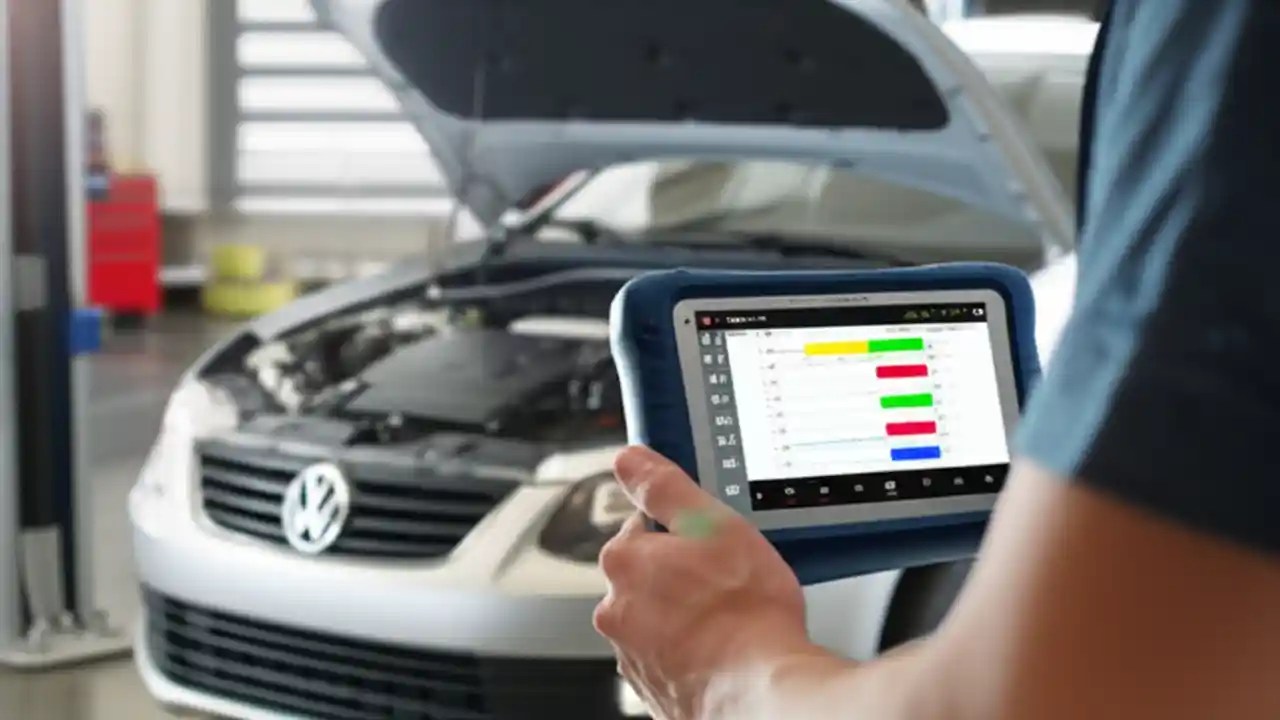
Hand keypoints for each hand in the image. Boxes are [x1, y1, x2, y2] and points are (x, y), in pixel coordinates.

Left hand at [594, 446, 825, 719]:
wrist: (763, 696)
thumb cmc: (746, 613)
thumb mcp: (713, 524)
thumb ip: (664, 487)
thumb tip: (629, 460)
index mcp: (625, 560)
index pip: (642, 525)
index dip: (681, 529)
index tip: (708, 540)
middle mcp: (617, 609)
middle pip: (647, 574)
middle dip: (680, 574)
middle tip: (727, 580)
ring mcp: (633, 654)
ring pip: (657, 618)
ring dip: (684, 615)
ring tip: (730, 618)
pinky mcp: (653, 689)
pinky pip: (670, 657)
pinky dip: (691, 652)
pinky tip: (724, 650)